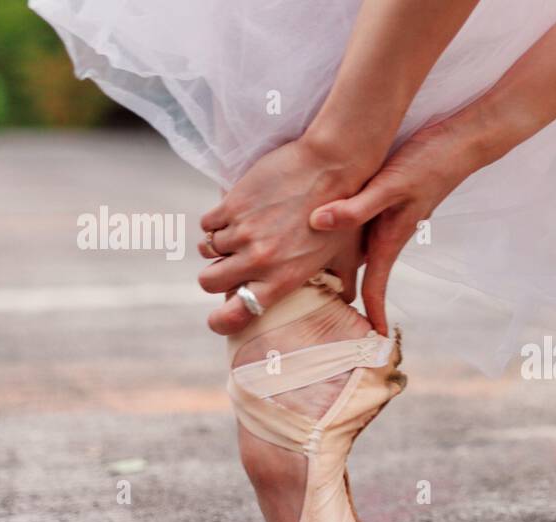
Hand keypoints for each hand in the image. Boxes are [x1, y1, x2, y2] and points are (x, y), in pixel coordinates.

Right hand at [196, 136, 378, 333]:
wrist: (332, 166)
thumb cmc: (344, 214)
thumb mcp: (347, 256)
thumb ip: (341, 283)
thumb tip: (344, 301)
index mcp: (283, 280)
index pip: (236, 314)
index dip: (220, 321)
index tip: (218, 319)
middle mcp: (258, 261)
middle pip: (208, 282)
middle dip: (216, 275)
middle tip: (232, 263)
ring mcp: (243, 232)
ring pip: (207, 249)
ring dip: (221, 242)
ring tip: (244, 230)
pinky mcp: (232, 205)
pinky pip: (207, 222)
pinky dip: (217, 220)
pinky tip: (238, 212)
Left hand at [308, 119, 484, 335]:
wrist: (456, 145)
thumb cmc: (428, 163)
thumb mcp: (390, 184)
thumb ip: (357, 206)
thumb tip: (318, 223)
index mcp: (389, 239)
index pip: (375, 287)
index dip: (370, 316)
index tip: (368, 344)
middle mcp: (386, 236)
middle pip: (361, 276)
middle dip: (344, 299)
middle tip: (316, 320)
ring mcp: (386, 223)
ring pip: (357, 254)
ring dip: (339, 270)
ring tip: (310, 287)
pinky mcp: (384, 207)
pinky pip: (358, 232)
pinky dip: (339, 241)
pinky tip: (319, 231)